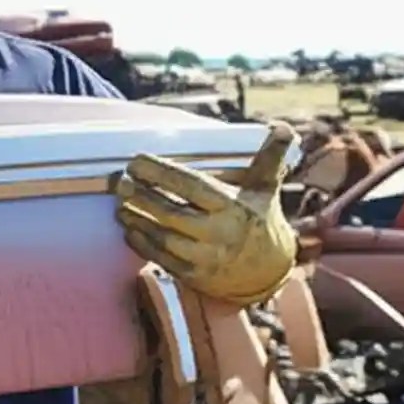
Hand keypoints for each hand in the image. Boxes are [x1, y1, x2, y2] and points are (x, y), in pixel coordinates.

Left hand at [113, 122, 298, 306]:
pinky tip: (128, 228)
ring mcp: (205, 257)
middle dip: (143, 197)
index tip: (136, 161)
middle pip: (171, 214)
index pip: (191, 186)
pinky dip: (141, 244)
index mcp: (233, 207)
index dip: (162, 173)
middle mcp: (218, 233)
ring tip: (119, 203)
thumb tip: (284, 128)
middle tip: (121, 182)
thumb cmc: (260, 219)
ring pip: (162, 238)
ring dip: (137, 220)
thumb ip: (269, 158)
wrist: (268, 271)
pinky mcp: (193, 276)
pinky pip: (161, 259)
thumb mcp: (265, 189)